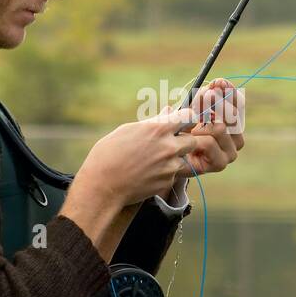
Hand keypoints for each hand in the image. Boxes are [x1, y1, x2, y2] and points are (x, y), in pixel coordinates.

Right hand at [76, 104, 230, 204]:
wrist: (103, 185)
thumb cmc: (109, 154)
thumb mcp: (128, 130)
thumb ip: (154, 121)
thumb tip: (169, 111)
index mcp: (158, 129)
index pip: (188, 116)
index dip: (186, 119)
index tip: (181, 122)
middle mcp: (169, 147)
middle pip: (192, 141)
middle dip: (184, 141)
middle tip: (169, 144)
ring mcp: (170, 167)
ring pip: (184, 159)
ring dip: (175, 159)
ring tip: (153, 161)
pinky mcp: (167, 182)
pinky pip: (174, 174)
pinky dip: (166, 173)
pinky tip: (148, 173)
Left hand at [168, 78, 245, 180]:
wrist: (173, 157)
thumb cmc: (183, 130)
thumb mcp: (191, 110)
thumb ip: (202, 98)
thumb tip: (214, 85)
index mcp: (234, 123)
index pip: (239, 104)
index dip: (229, 92)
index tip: (218, 82)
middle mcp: (237, 138)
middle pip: (233, 114)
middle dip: (214, 104)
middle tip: (202, 97)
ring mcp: (231, 152)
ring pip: (221, 128)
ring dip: (202, 124)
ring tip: (191, 126)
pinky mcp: (220, 163)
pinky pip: (209, 142)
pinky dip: (197, 138)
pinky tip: (191, 139)